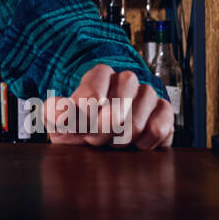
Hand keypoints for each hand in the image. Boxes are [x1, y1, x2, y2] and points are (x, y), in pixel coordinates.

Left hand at [41, 64, 174, 149]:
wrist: (101, 142)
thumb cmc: (78, 128)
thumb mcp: (58, 120)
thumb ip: (54, 112)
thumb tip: (64, 113)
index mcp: (100, 74)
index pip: (92, 95)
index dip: (85, 120)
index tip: (79, 129)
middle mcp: (126, 79)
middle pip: (115, 114)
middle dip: (101, 135)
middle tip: (94, 140)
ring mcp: (148, 93)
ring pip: (136, 125)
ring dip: (120, 143)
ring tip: (112, 142)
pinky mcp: (164, 110)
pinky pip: (157, 130)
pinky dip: (143, 145)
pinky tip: (134, 145)